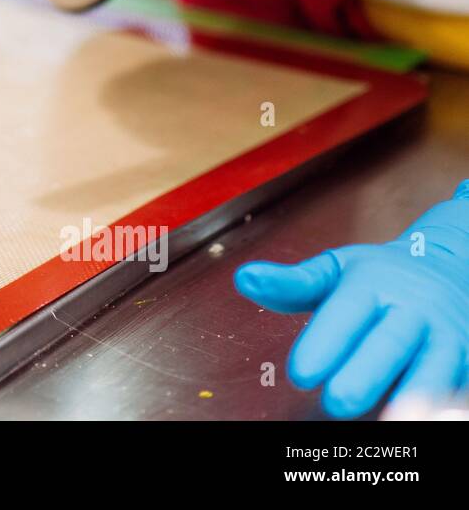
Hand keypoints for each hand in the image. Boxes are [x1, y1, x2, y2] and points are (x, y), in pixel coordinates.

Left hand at [235, 180, 468, 417]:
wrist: (450, 268)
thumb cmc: (378, 277)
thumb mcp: (334, 270)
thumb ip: (291, 282)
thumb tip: (243, 278)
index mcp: (373, 283)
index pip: (347, 313)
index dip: (325, 343)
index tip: (299, 374)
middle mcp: (414, 308)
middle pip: (391, 342)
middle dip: (365, 373)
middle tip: (335, 402)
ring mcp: (447, 335)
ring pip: (435, 366)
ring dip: (414, 395)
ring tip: (390, 421)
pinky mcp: (467, 359)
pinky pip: (456, 383)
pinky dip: (442, 402)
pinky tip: (420, 419)